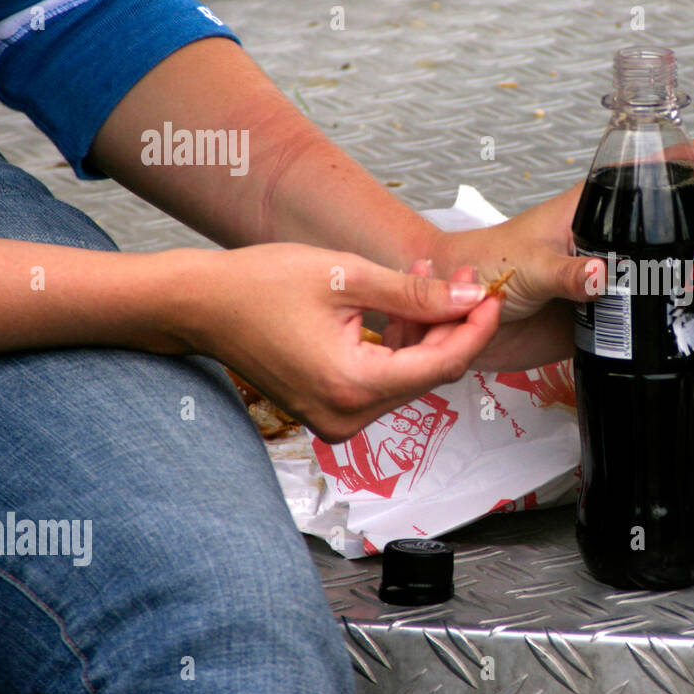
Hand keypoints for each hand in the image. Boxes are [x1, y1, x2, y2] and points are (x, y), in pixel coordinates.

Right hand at [181, 243, 501, 441]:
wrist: (199, 305)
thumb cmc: (257, 286)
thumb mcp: (348, 276)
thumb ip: (416, 295)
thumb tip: (470, 301)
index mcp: (353, 386)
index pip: (442, 364)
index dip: (476, 329)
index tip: (493, 297)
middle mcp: (347, 415)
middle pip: (428, 371)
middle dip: (451, 324)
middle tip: (463, 279)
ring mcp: (337, 417)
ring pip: (408, 374)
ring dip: (424, 329)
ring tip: (426, 279)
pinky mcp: (331, 407)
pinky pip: (383, 377)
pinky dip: (398, 343)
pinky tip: (400, 302)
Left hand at [414, 127, 693, 369]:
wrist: (458, 317)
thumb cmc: (484, 267)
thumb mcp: (526, 263)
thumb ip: (565, 270)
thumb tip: (603, 276)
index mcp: (600, 207)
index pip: (668, 169)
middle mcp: (618, 238)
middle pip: (692, 226)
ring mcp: (620, 277)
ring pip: (686, 271)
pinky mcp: (613, 316)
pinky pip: (665, 317)